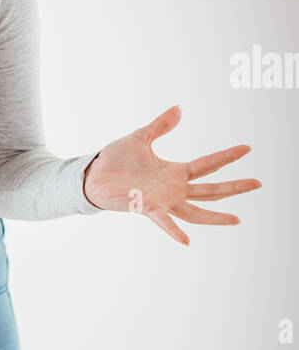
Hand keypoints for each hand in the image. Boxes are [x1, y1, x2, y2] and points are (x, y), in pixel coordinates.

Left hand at [82, 105, 260, 245]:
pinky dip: (173, 230)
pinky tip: (186, 240)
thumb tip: (179, 109)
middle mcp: (173, 189)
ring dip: (215, 216)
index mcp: (174, 172)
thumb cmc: (114, 160)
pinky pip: (162, 222)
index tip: (247, 148)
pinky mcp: (146, 208)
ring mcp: (162, 201)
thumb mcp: (141, 138)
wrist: (91, 175)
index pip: (208, 164)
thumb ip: (161, 126)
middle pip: (210, 189)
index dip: (227, 156)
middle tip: (258, 183)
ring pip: (195, 211)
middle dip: (234, 187)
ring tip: (237, 220)